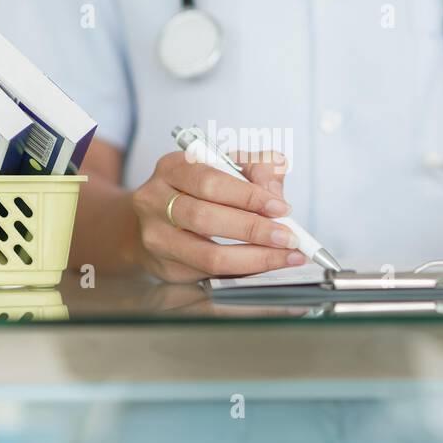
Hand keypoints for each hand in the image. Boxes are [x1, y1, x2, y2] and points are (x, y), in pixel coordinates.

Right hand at [129, 150, 304, 282]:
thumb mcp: (230, 167)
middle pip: (205, 218)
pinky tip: (263, 265)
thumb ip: (259, 169)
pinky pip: (209, 275)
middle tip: (287, 236)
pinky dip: (242, 272)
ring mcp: (156, 237)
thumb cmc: (201, 190)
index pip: (210, 181)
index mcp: (172, 168)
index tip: (281, 207)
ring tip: (283, 255)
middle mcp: (155, 201)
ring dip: (253, 258)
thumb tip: (275, 194)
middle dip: (254, 230)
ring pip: (208, 255)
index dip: (248, 196)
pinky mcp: (164, 267)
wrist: (162, 218)